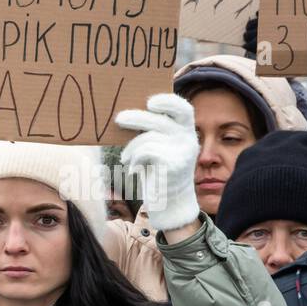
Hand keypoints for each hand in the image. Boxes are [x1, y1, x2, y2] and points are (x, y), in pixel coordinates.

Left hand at [116, 93, 200, 233]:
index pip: (183, 109)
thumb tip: (129, 115)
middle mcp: (188, 139)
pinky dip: (135, 159)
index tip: (151, 101)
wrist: (170, 204)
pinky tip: (135, 170)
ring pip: (147, 137)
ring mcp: (183, 152)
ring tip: (126, 159)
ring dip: (131, 148)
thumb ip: (154, 133)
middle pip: (159, 119)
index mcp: (186, 132)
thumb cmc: (158, 173)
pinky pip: (145, 152)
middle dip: (136, 118)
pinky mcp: (174, 164)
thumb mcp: (159, 149)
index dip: (168, 102)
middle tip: (118, 119)